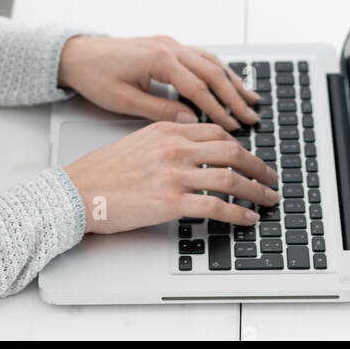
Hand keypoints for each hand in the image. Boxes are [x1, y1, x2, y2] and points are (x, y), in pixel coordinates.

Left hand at [58, 34, 260, 128]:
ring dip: (232, 81)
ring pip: (210, 61)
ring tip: (251, 100)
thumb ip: (159, 109)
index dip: (219, 110)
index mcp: (159, 59)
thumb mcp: (124, 100)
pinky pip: (201, 56)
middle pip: (212, 72)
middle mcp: (169, 46)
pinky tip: (229, 82)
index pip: (198, 88)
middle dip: (234, 96)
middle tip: (252, 117)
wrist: (78, 53)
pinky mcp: (167, 44)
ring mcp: (170, 43)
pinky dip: (218, 70)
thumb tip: (191, 119)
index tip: (235, 127)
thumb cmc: (95, 77)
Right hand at [64, 120, 278, 233]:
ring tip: (268, 199)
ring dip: (256, 190)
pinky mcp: (171, 202)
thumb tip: (191, 144)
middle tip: (270, 177)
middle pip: (231, 150)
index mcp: (167, 129)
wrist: (79, 190)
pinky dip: (239, 213)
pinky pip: (217, 206)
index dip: (240, 144)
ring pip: (230, 177)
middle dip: (257, 165)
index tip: (251, 155)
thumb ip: (166, 139)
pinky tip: (248, 219)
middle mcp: (175, 147)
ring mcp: (174, 174)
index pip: (216, 132)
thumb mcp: (138, 140)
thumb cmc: (103, 171)